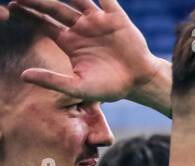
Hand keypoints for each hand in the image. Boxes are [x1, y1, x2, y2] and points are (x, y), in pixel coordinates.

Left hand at [9, 0, 169, 110]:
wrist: (140, 83)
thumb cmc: (109, 87)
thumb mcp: (78, 87)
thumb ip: (52, 80)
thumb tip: (23, 75)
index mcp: (69, 41)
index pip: (43, 22)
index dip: (28, 13)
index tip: (11, 6)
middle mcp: (81, 27)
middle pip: (54, 7)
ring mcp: (98, 20)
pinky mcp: (116, 17)